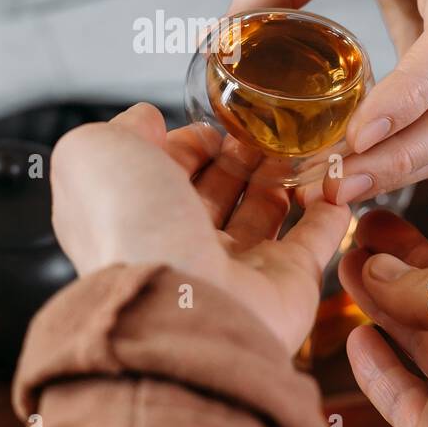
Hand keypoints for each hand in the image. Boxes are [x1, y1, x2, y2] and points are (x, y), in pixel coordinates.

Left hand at [50, 102, 351, 353]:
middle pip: (218, 194)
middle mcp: (183, 246)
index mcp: (136, 217)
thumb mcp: (95, 154)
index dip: (187, 145)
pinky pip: (314, 241)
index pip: (167, 172)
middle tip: (261, 133)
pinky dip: (328, 210)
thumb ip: (120, 129)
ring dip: (280, 179)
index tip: (212, 124)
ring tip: (296, 149)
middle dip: (238, 159)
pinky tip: (333, 181)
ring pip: (263, 215)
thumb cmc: (130, 228)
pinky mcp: (287, 286)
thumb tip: (147, 119)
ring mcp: (236, 269)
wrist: (178, 307)